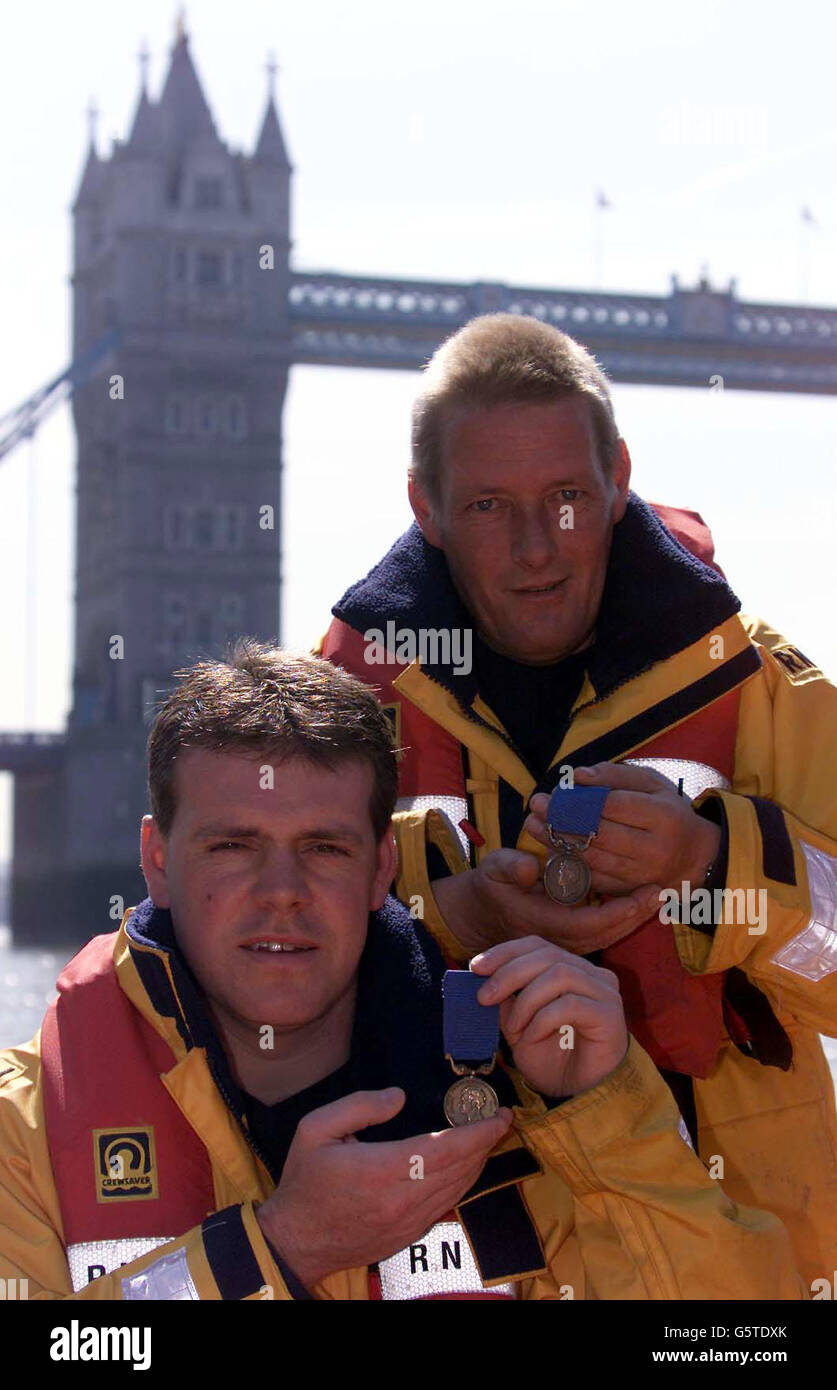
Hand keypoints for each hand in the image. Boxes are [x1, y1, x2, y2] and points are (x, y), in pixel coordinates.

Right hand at [256, 1087, 511, 1289]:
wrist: (296, 1241)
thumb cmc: (305, 1182)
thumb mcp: (315, 1129)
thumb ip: (359, 1105)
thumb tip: (399, 1097)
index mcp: (381, 1170)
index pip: (445, 1148)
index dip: (478, 1132)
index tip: (499, 1114)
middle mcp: (401, 1199)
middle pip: (460, 1168)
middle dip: (487, 1141)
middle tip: (501, 1117)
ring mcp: (408, 1221)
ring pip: (459, 1188)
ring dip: (479, 1160)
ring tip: (489, 1135)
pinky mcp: (409, 1233)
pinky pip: (447, 1204)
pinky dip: (464, 1181)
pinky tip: (467, 1164)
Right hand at [432, 850, 660, 956]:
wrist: (479, 915)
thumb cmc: (489, 889)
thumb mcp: (492, 871)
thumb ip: (509, 867)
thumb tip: (530, 867)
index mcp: (545, 924)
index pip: (591, 923)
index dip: (619, 911)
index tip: (643, 895)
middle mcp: (561, 939)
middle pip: (608, 932)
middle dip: (636, 913)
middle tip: (663, 890)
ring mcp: (567, 942)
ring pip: (609, 934)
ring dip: (634, 916)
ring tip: (660, 893)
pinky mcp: (571, 938)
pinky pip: (604, 930)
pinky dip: (623, 916)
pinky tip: (641, 899)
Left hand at [471, 937, 627, 1097]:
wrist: (579, 1096)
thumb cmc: (552, 1059)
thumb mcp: (518, 1026)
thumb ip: (505, 1001)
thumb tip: (481, 978)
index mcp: (571, 969)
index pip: (538, 945)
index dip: (505, 952)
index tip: (476, 967)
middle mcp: (592, 975)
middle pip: (547, 956)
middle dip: (509, 974)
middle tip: (484, 998)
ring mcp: (604, 993)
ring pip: (560, 975)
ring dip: (527, 1000)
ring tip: (513, 1027)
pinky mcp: (611, 1014)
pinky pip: (572, 1004)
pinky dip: (544, 1019)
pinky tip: (533, 1036)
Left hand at [525, 763, 720, 897]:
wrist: (694, 858)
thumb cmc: (668, 813)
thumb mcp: (653, 784)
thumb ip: (616, 775)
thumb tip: (578, 775)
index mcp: (664, 817)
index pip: (615, 806)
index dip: (581, 799)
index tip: (554, 792)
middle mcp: (655, 850)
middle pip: (600, 834)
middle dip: (562, 819)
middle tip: (536, 806)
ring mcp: (641, 875)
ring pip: (592, 859)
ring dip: (558, 842)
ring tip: (534, 824)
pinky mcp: (629, 892)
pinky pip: (592, 879)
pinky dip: (568, 864)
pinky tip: (550, 848)